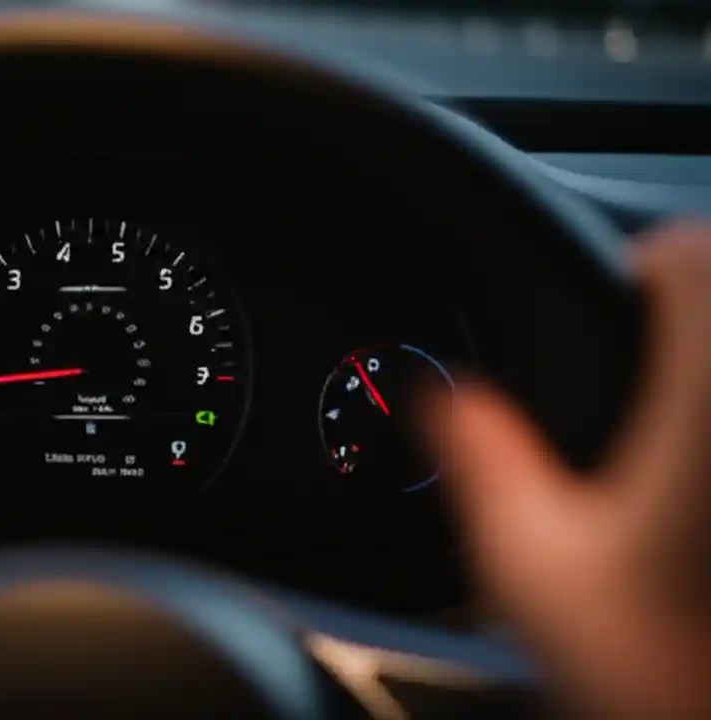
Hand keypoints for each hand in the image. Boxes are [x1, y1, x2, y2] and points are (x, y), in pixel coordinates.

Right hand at [432, 223, 710, 718]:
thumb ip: (478, 456)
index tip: (609, 302)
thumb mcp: (529, 562)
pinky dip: (693, 427)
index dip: (644, 263)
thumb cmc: (653, 668)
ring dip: (687, 373)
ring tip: (659, 429)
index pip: (690, 257)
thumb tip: (435, 395)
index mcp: (703, 407)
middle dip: (675, 320)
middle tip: (627, 375)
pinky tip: (677, 487)